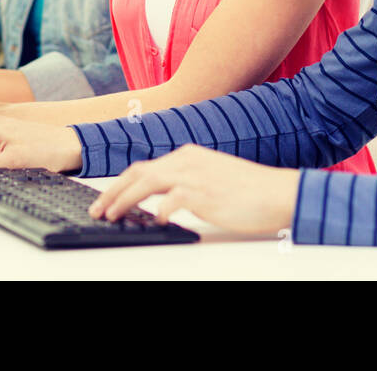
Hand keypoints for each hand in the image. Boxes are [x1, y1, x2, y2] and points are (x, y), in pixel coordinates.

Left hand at [88, 144, 301, 235]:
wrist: (278, 192)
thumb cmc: (249, 190)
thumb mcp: (211, 179)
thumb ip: (186, 184)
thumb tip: (161, 201)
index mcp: (188, 155)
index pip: (143, 167)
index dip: (120, 184)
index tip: (105, 200)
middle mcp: (187, 160)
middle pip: (137, 173)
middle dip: (112, 192)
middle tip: (97, 210)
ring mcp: (195, 175)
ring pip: (146, 183)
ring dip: (124, 200)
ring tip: (111, 216)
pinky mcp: (205, 193)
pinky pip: (172, 200)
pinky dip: (159, 211)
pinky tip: (155, 222)